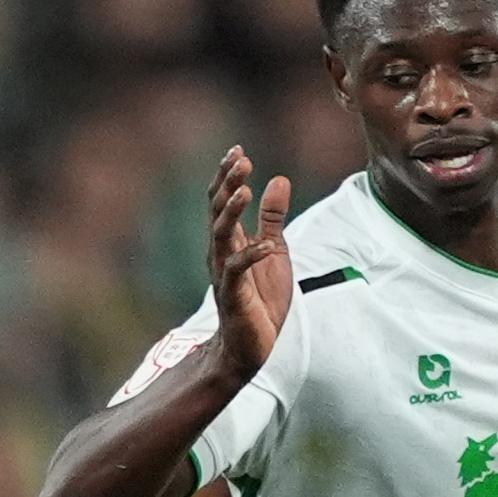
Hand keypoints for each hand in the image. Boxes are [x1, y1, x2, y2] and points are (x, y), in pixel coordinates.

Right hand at [207, 146, 293, 379]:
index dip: (227, 175)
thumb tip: (279, 179)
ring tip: (244, 190)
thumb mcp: (274, 250)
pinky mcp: (233, 296)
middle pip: (218, 211)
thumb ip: (273, 218)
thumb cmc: (260, 299)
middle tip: (241, 160)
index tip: (237, 150)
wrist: (252, 346)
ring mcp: (224, 274)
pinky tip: (267, 245)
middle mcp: (220, 253)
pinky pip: (237, 270)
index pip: (222, 201)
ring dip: (232, 212)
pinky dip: (251, 255)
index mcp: (229, 241)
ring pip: (220, 235)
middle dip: (227, 184)